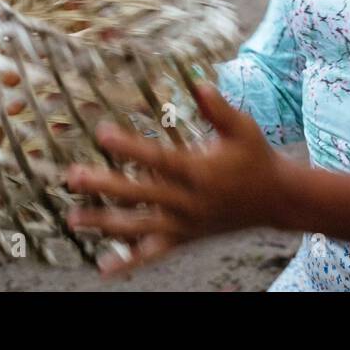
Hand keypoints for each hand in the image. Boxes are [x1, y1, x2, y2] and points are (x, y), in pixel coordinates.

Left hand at [64, 82, 285, 276]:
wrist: (276, 200)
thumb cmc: (256, 157)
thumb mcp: (242, 128)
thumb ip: (218, 108)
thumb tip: (198, 82)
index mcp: (198, 171)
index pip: (157, 158)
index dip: (129, 146)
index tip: (102, 133)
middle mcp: (188, 201)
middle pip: (139, 194)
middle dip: (104, 186)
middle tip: (72, 178)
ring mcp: (184, 224)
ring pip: (139, 226)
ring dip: (105, 223)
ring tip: (74, 219)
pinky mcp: (185, 238)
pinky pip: (153, 253)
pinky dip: (128, 262)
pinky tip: (102, 268)